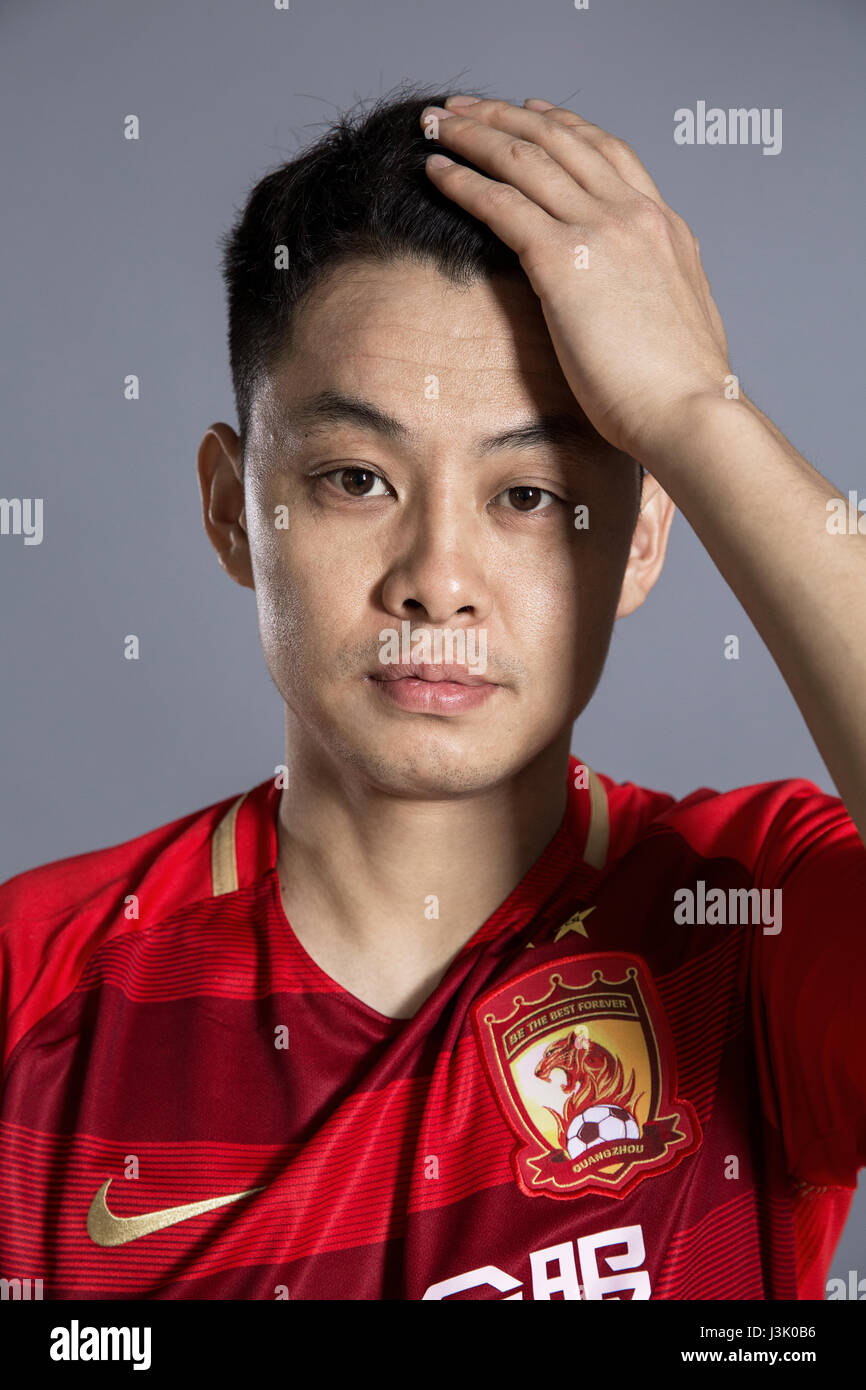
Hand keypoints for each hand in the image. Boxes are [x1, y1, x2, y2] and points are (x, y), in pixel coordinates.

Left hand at [421, 96, 730, 462]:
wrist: (689, 413)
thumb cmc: (680, 392)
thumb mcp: (677, 321)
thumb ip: (651, 293)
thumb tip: (633, 304)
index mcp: (664, 227)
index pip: (608, 153)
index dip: (563, 127)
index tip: (531, 112)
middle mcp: (633, 215)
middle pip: (560, 141)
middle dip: (506, 115)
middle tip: (465, 107)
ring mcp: (601, 232)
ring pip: (525, 159)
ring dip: (474, 134)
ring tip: (437, 125)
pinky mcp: (564, 262)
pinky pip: (501, 204)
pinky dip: (464, 181)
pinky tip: (436, 172)